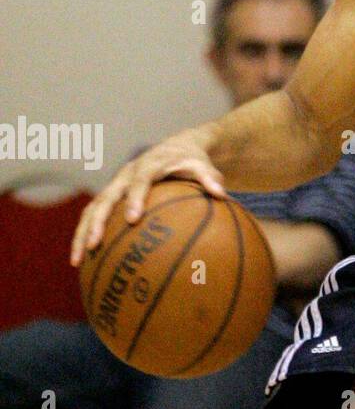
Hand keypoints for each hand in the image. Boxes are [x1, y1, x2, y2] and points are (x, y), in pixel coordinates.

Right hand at [70, 129, 226, 265]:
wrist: (177, 147)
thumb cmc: (191, 160)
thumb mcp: (202, 165)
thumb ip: (210, 178)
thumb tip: (222, 194)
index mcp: (148, 165)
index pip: (140, 180)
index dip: (135, 198)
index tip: (134, 218)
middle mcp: (126, 175)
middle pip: (106, 197)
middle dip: (99, 221)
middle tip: (95, 244)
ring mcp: (115, 186)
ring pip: (93, 208)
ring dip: (83, 233)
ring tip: (77, 260)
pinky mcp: (111, 196)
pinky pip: (94, 216)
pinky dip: (86, 235)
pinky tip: (83, 261)